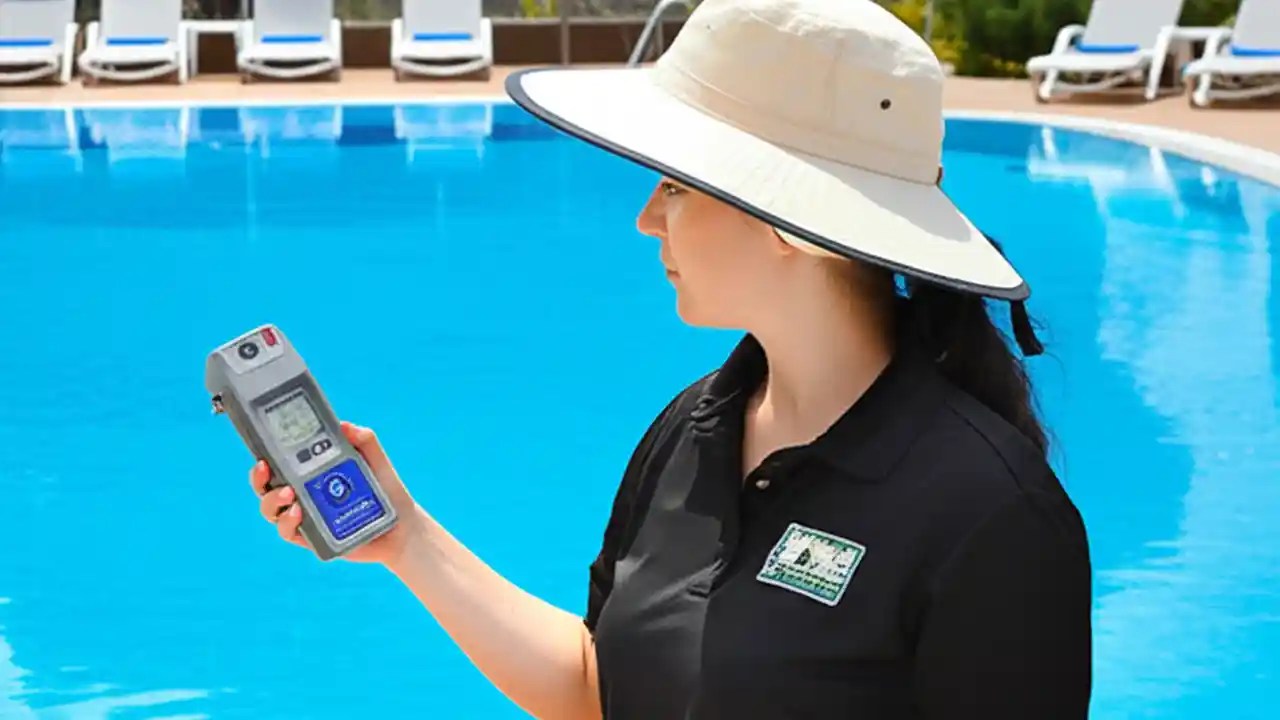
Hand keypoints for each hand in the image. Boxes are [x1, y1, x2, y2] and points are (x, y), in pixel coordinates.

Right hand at [250, 421, 421, 565]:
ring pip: (272, 512)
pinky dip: (288, 524)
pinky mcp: (313, 539)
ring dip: (272, 502)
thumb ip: (364, 440)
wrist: (403, 527)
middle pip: (267, 488)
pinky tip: (298, 513)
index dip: (264, 458)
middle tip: (266, 470)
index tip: (261, 451)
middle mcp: (304, 494)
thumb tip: (343, 425)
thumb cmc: (387, 491)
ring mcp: (306, 517)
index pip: (279, 464)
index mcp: (312, 473)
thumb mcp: (377, 460)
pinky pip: (290, 533)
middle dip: (259, 480)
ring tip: (289, 494)